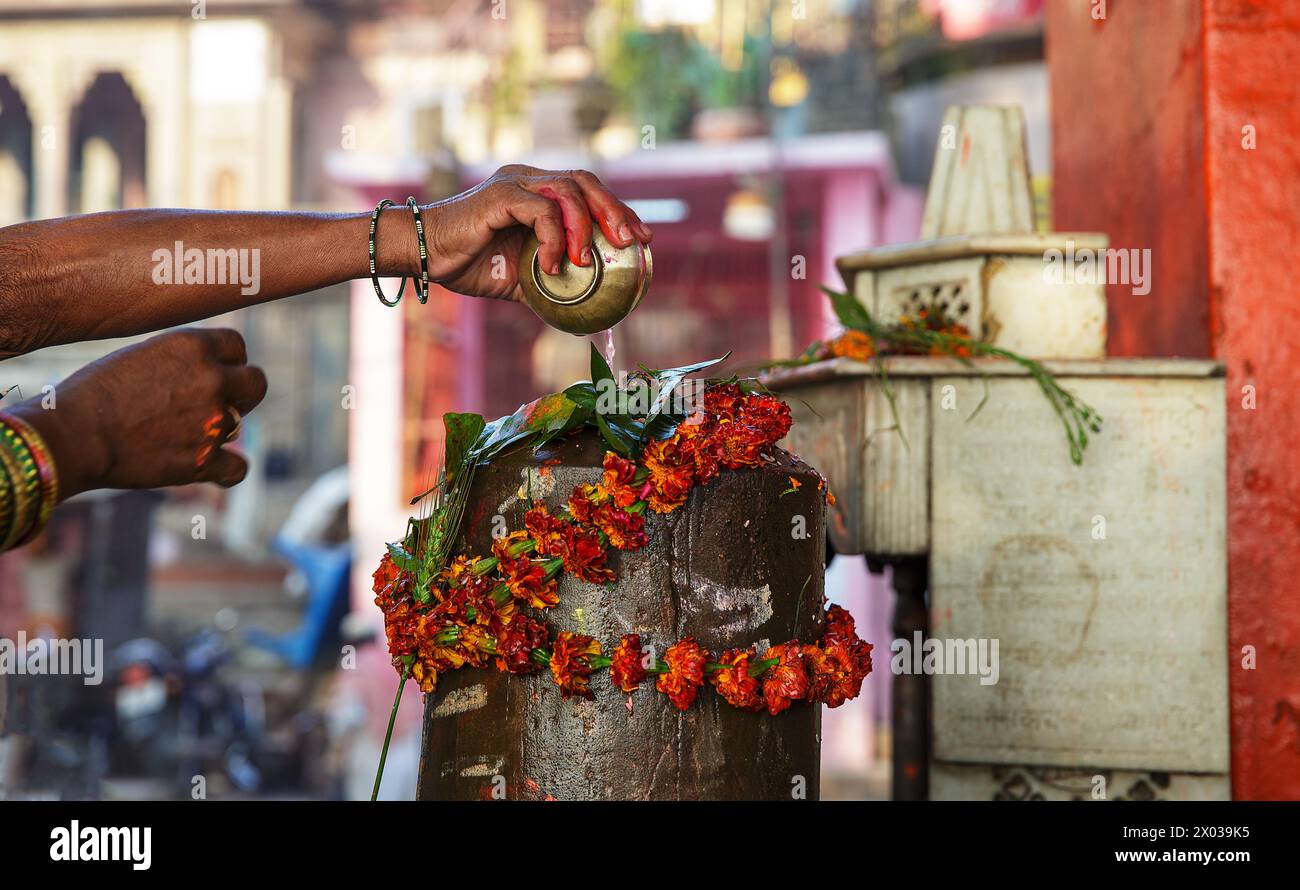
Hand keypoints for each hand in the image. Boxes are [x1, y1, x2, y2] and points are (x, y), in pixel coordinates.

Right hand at [7, 328, 267, 497]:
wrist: (73, 435)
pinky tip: (216, 469)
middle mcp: (212, 379)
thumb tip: (207, 371)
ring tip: (181, 433)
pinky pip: (238, 467)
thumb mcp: (141, 356)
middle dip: (241, 392)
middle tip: (215, 403)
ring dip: (220, 429)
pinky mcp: (204, 460)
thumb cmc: (92, 393)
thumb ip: (180, 361)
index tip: (217, 372)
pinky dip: (228, 471)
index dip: (228, 361)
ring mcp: (212, 421)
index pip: (236, 346)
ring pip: (240, 425)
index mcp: (193, 346)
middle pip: (256, 382)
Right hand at [422, 165, 652, 300]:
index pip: (588, 192)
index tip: (642, 238)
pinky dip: (554, 239)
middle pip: (586, 181)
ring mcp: (515, 183)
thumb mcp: (520, 278)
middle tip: (633, 241)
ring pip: (569, 191)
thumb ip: (549, 284)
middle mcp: (528, 179)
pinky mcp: (500, 195)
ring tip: (589, 260)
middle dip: (616, 210)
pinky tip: (553, 265)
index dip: (618, 211)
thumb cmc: (467, 264)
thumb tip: (581, 315)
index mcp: (535, 191)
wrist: (423, 256)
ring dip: (587, 226)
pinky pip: (541, 211)